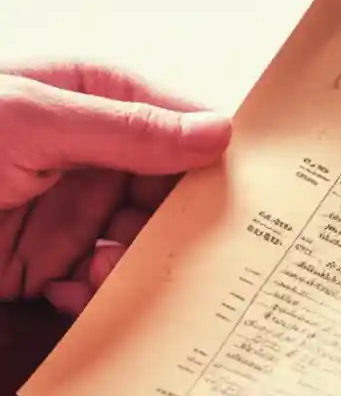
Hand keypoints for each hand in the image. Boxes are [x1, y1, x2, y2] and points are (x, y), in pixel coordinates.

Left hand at [0, 62, 229, 314]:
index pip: (177, 120)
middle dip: (177, 224)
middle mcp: (87, 154)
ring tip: (102, 274)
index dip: (213, 153)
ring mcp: (68, 211)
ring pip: (140, 243)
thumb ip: (129, 129)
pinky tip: (65, 292)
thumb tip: (218, 131)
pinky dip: (92, 296)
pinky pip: (98, 284)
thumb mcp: (34, 121)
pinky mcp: (45, 265)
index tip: (251, 188)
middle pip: (169, 191)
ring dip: (133, 265)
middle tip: (187, 250)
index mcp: (88, 99)